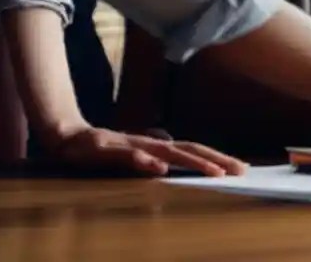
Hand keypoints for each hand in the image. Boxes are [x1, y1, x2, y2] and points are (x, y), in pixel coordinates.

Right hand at [41, 125, 246, 175]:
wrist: (69, 138)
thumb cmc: (106, 148)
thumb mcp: (137, 153)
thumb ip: (157, 154)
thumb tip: (175, 155)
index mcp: (158, 145)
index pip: (194, 149)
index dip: (217, 156)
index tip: (241, 166)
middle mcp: (151, 143)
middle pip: (189, 149)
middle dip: (216, 159)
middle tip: (239, 170)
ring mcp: (131, 146)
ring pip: (167, 153)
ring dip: (192, 162)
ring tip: (213, 172)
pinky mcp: (109, 151)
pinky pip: (129, 157)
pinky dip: (145, 163)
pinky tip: (159, 169)